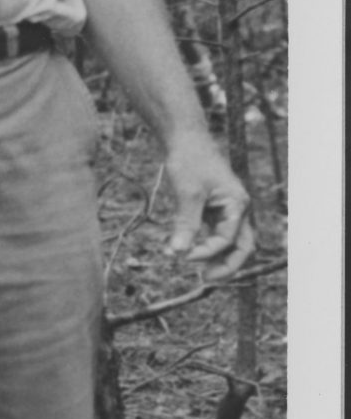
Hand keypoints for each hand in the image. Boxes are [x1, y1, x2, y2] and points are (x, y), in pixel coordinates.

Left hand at [163, 134, 254, 276]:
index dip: (206, 252)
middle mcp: (237, 209)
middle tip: (206, 280)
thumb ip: (185, 224)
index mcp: (237, 204)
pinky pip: (215, 233)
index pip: (227, 239)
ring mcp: (226, 209)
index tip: (182, 257)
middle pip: (241, 246)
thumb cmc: (189, 160)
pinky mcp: (213, 208)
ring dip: (217, 257)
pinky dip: (207, 245)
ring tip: (201, 273)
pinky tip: (191, 253)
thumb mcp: (187, 193)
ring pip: (229, 241)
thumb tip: (177, 253)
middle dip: (227, 265)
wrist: (184, 138)